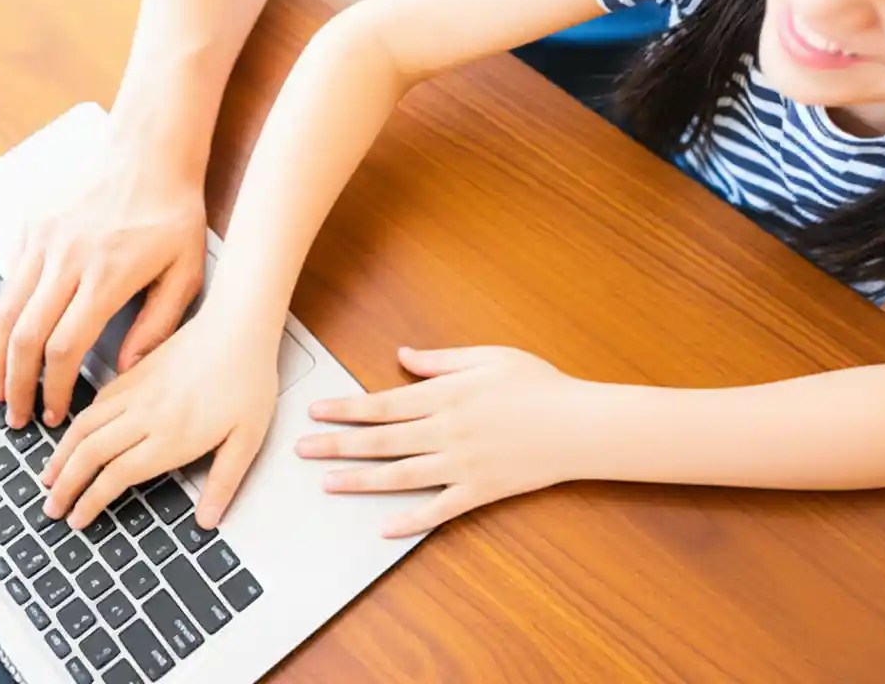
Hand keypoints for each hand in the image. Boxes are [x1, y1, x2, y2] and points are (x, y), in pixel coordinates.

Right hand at [0, 137, 206, 429]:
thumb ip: (158, 326)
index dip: (54, 388)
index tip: (55, 413)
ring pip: (5, 309)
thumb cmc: (173, 214)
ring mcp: (44, 238)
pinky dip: (3, 318)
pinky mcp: (32, 226)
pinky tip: (7, 344)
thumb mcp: (185, 274)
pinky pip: (8, 280)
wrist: (150, 153)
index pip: (64, 346)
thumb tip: (127, 371)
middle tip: (17, 415)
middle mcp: (67, 256)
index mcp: (107, 273)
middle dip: (16, 383)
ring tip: (0, 388)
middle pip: (24, 335)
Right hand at [40, 310, 279, 529]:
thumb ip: (224, 482)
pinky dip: (76, 425)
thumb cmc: (248, 379)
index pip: (116, 476)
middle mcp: (146, 415)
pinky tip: (73, 437)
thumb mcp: (248, 438)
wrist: (238, 325)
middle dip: (65, 485)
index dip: (90, 502)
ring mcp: (136, 392)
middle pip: (90, 454)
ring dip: (61, 455)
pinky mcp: (134, 374)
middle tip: (51, 508)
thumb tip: (208, 521)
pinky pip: (95, 402)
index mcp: (172, 436)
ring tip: (49, 478)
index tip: (78, 520)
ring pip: (84, 427)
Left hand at [297, 345, 594, 537]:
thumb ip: (440, 360)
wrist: (582, 425)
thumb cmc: (539, 386)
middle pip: (381, 440)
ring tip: (327, 482)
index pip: (382, 404)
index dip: (345, 409)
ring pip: (400, 475)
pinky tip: (385, 527)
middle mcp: (448, 431)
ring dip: (360, 481)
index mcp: (446, 396)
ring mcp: (463, 464)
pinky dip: (411, 520)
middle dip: (337, 445)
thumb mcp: (489, 357)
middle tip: (302, 449)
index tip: (315, 412)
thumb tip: (401, 356)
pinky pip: (439, 509)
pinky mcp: (481, 490)